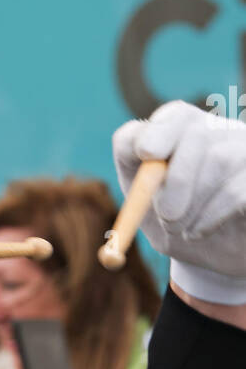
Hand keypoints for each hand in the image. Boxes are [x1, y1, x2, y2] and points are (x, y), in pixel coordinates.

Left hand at [112, 100, 245, 304]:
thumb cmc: (173, 220)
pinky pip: (236, 190)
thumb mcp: (143, 202)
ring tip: (180, 228)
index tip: (145, 153)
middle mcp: (219, 133)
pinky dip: (211, 216)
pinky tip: (200, 230)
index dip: (158, 130)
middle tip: (166, 216)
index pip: (174, 115)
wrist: (210, 253)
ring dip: (191, 206)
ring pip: (218, 160)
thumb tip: (140, 152)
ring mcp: (244, 151)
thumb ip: (133, 175)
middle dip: (176, 178)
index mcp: (184, 133)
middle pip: (196, 132)